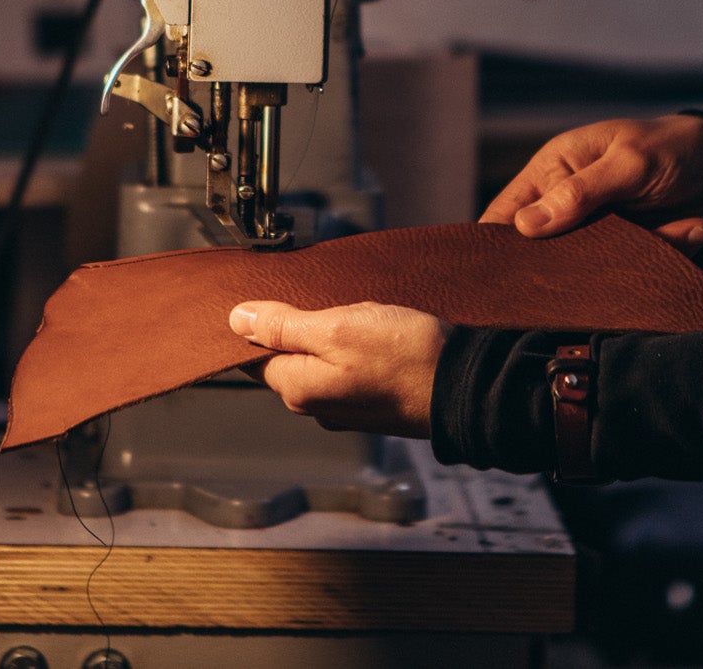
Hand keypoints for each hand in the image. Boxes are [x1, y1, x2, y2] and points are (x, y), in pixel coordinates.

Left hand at [228, 300, 447, 438]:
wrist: (465, 384)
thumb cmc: (405, 356)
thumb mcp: (337, 327)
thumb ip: (284, 325)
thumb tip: (237, 320)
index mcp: (298, 389)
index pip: (253, 356)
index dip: (255, 324)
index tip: (268, 296)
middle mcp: (317, 405)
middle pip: (285, 358)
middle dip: (294, 327)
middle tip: (319, 298)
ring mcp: (346, 406)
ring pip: (318, 361)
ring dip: (326, 335)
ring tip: (352, 311)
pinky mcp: (373, 401)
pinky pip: (346, 368)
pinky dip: (351, 347)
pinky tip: (370, 330)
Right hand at [482, 113, 702, 250]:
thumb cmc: (665, 145)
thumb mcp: (628, 161)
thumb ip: (580, 192)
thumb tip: (524, 226)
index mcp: (552, 171)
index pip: (505, 213)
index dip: (494, 245)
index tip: (498, 279)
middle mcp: (567, 204)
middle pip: (543, 251)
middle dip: (569, 268)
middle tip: (603, 265)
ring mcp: (598, 231)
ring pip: (593, 267)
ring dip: (633, 258)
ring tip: (670, 230)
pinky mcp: (628, 250)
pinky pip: (636, 268)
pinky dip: (667, 254)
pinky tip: (693, 228)